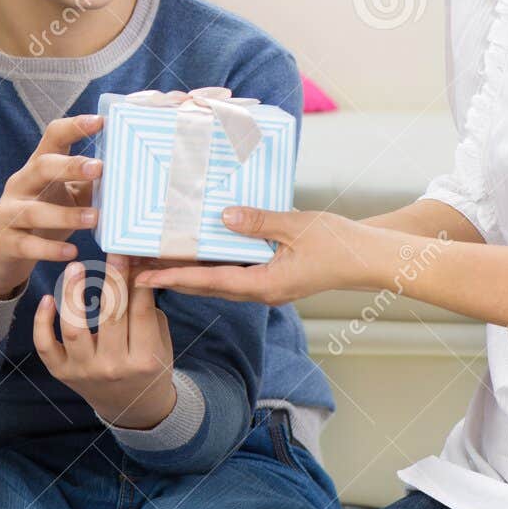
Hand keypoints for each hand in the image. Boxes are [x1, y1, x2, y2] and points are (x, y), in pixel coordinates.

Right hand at [0, 114, 103, 298]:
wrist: (1, 251)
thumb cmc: (44, 217)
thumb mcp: (66, 196)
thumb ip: (89, 183)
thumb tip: (127, 172)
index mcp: (38, 167)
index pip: (53, 137)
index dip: (75, 127)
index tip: (101, 121)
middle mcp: (21, 184)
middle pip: (41, 167)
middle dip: (70, 166)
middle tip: (99, 168)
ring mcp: (9, 214)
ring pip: (34, 211)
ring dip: (66, 214)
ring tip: (95, 218)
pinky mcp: (7, 243)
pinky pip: (27, 245)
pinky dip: (50, 249)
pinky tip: (72, 252)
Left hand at [33, 254, 176, 428]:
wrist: (133, 408)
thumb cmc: (150, 367)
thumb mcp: (159, 340)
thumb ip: (147, 308)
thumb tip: (137, 265)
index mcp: (144, 359)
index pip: (140, 310)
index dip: (137, 278)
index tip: (133, 252)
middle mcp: (113, 367)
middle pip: (111, 314)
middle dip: (112, 277)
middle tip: (112, 250)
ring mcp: (84, 372)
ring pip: (74, 328)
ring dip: (73, 294)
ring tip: (76, 267)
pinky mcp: (63, 374)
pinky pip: (46, 346)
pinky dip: (42, 321)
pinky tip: (49, 298)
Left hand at [136, 206, 386, 304]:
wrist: (370, 258)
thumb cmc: (339, 243)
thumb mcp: (296, 225)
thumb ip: (259, 221)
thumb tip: (224, 217)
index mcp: (264, 284)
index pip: (208, 282)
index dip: (172, 279)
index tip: (140, 278)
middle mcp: (261, 291)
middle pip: (206, 286)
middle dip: (171, 278)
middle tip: (136, 267)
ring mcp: (268, 286)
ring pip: (218, 281)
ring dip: (188, 272)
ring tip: (158, 258)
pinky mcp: (274, 278)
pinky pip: (234, 273)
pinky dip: (211, 265)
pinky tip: (198, 251)